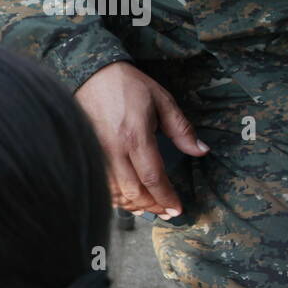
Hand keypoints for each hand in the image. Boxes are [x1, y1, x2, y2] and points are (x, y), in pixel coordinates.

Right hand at [74, 61, 208, 216]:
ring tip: (149, 207)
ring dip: (133, 205)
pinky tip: (127, 199)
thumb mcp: (162, 101)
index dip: (166, 197)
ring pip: (114, 192)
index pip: (153, 177)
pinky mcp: (87, 154)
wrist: (90, 76)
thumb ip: (182, 129)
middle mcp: (113, 150)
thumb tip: (201, 150)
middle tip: (166, 212)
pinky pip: (101, 184)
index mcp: (135, 136)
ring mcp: (96, 154)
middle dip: (152, 206)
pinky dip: (115, 197)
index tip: (177, 209)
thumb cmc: (127, 86)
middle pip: (133, 191)